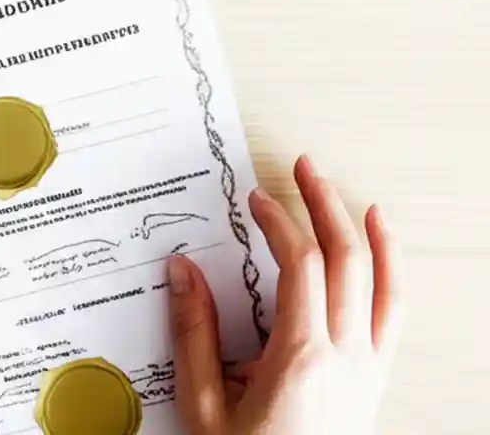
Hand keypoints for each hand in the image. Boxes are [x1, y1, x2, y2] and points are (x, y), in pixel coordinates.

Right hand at [169, 155, 401, 434]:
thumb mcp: (203, 404)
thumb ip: (194, 333)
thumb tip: (182, 272)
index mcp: (302, 358)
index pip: (300, 265)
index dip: (279, 222)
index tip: (257, 200)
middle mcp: (347, 358)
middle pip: (348, 260)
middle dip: (324, 206)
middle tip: (304, 170)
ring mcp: (368, 370)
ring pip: (383, 284)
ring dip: (368, 234)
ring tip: (352, 198)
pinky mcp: (373, 382)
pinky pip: (393, 316)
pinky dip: (391, 276)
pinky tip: (381, 256)